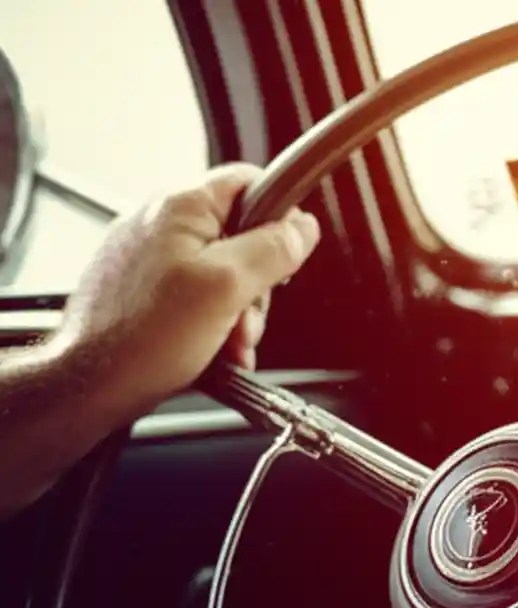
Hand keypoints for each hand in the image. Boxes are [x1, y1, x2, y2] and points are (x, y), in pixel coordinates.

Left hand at [56, 163, 319, 415]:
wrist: (86, 388)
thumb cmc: (141, 340)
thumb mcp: (227, 289)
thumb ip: (272, 251)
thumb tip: (303, 226)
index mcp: (179, 207)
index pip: (250, 182)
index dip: (279, 217)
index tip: (287, 253)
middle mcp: (159, 223)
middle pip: (241, 236)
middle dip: (256, 284)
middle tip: (246, 318)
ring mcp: (147, 256)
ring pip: (222, 271)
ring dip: (237, 312)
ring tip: (226, 342)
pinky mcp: (140, 287)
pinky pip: (195, 295)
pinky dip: (212, 322)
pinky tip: (212, 349)